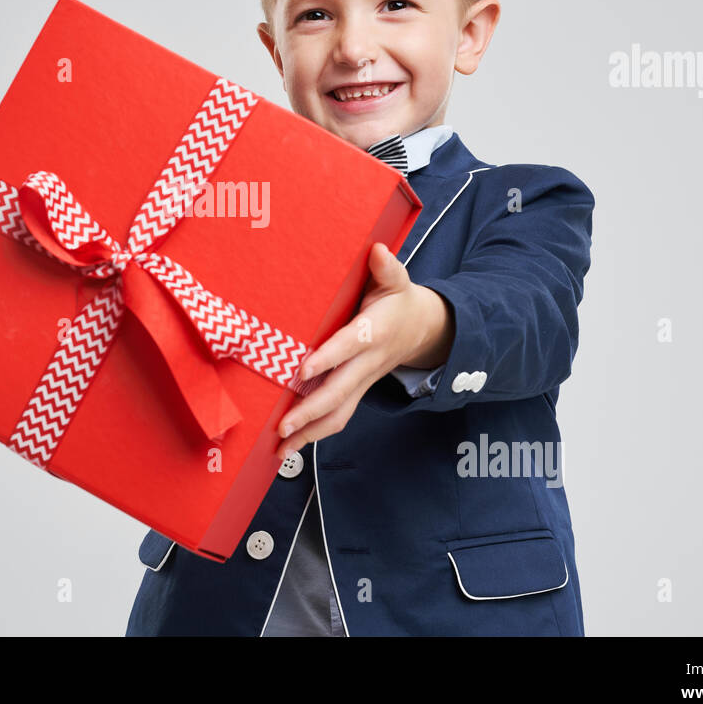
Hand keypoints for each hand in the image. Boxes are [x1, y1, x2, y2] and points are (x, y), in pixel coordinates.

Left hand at [276, 242, 452, 460]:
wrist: (421, 330)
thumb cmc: (399, 301)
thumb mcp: (397, 281)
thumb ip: (386, 268)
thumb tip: (376, 251)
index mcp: (372, 333)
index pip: (347, 347)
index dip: (326, 359)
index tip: (301, 371)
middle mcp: (366, 363)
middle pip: (338, 392)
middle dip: (309, 412)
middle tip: (282, 428)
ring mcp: (362, 382)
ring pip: (338, 414)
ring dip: (309, 434)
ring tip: (281, 452)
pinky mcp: (356, 392)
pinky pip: (337, 417)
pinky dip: (314, 435)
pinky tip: (291, 448)